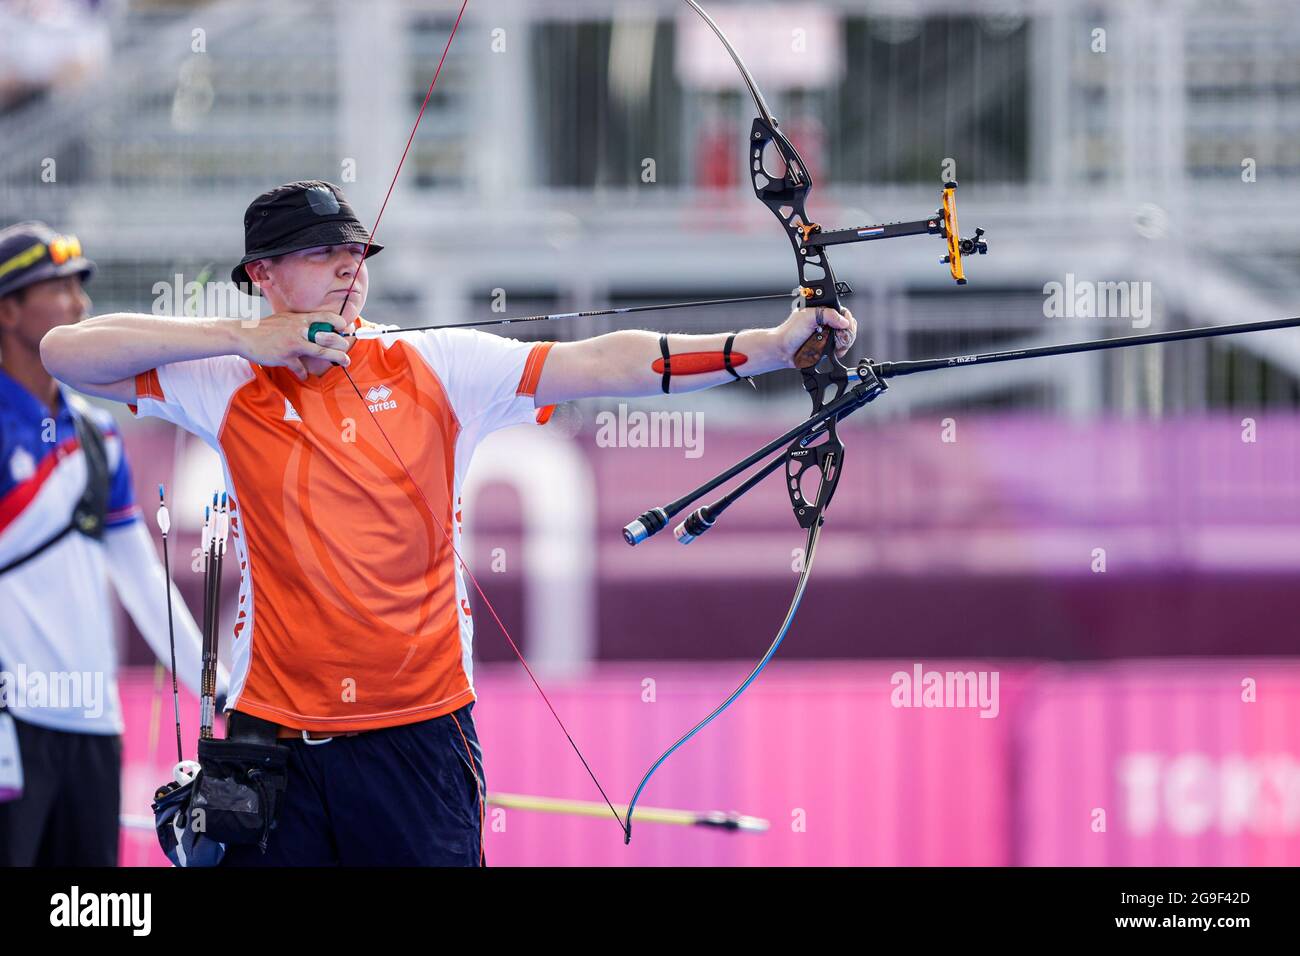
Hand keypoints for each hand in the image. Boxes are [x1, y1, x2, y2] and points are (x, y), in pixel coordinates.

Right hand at [235, 311, 351, 380]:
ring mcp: (292, 343)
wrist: (242, 335)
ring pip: (320, 351)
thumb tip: (311, 326)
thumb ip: (298, 323)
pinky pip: (299, 367)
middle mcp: (298, 329)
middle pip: (327, 335)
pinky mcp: (285, 356)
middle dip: (341, 342)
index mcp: (298, 319)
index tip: (345, 327)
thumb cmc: (263, 328)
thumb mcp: (283, 319)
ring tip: (345, 362)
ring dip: (336, 357)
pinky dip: (303, 373)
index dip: (338, 321)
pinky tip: (305, 376)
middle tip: (347, 347)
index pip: (324, 316)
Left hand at [775, 305, 856, 366]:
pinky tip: (835, 351)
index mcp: (823, 311)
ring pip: (846, 337)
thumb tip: (844, 321)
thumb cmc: (790, 332)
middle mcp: (827, 322)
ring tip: (836, 345)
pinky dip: (841, 350)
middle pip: (848, 325)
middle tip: (838, 338)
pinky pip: (841, 348)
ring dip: (844, 343)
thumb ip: (827, 314)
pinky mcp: (827, 346)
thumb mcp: (808, 317)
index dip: (846, 320)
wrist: (783, 350)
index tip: (844, 327)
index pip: (843, 312)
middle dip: (847, 333)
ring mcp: (828, 335)